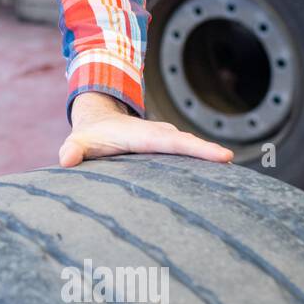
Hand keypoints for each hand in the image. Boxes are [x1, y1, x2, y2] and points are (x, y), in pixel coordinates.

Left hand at [59, 92, 233, 167]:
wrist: (98, 121)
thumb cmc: (91, 135)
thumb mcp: (79, 142)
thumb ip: (73, 150)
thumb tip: (66, 159)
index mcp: (143, 136)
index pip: (174, 143)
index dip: (197, 149)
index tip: (223, 156)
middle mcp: (160, 136)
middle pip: (190, 147)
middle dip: (211, 155)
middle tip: (235, 167)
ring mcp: (168, 142)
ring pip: (193, 152)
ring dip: (212, 161)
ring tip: (236, 180)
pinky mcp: (171, 150)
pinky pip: (190, 157)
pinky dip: (205, 165)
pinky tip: (223, 182)